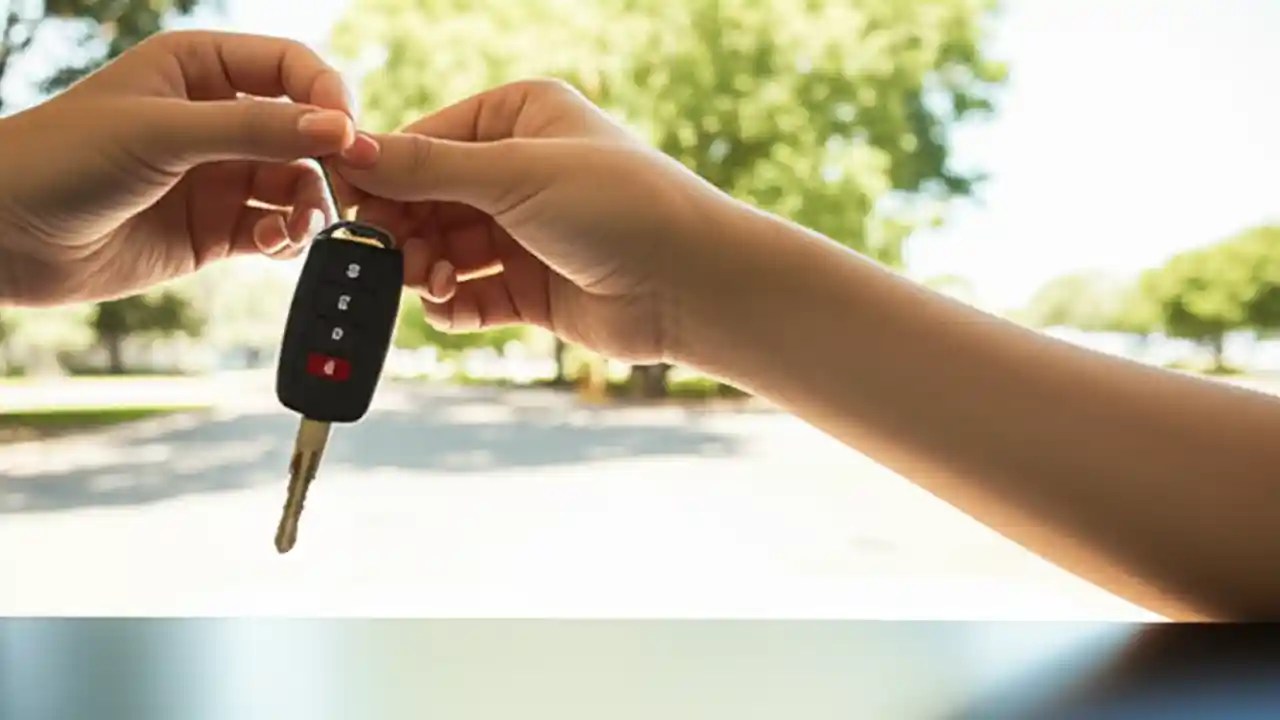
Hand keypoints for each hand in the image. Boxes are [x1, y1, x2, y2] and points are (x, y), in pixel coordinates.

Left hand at [0, 30, 378, 305]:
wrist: (2, 237)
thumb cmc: (60, 159)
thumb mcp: (163, 132)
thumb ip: (255, 130)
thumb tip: (339, 129)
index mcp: (199, 69)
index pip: (290, 67)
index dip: (326, 95)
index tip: (346, 132)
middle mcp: (214, 120)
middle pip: (303, 132)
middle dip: (326, 160)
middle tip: (343, 189)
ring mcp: (215, 177)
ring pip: (295, 186)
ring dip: (309, 206)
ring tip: (297, 227)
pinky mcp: (212, 231)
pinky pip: (272, 230)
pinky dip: (285, 239)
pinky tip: (270, 245)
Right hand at [336, 79, 735, 363]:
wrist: (692, 286)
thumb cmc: (621, 206)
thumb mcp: (516, 173)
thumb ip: (428, 167)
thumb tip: (351, 150)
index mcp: (521, 117)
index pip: (425, 141)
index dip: (382, 175)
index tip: (347, 207)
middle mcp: (520, 171)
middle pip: (427, 201)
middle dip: (403, 230)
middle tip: (386, 257)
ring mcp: (525, 232)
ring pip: (444, 249)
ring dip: (425, 269)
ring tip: (434, 282)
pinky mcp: (532, 289)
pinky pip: (471, 296)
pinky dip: (453, 304)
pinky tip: (453, 306)